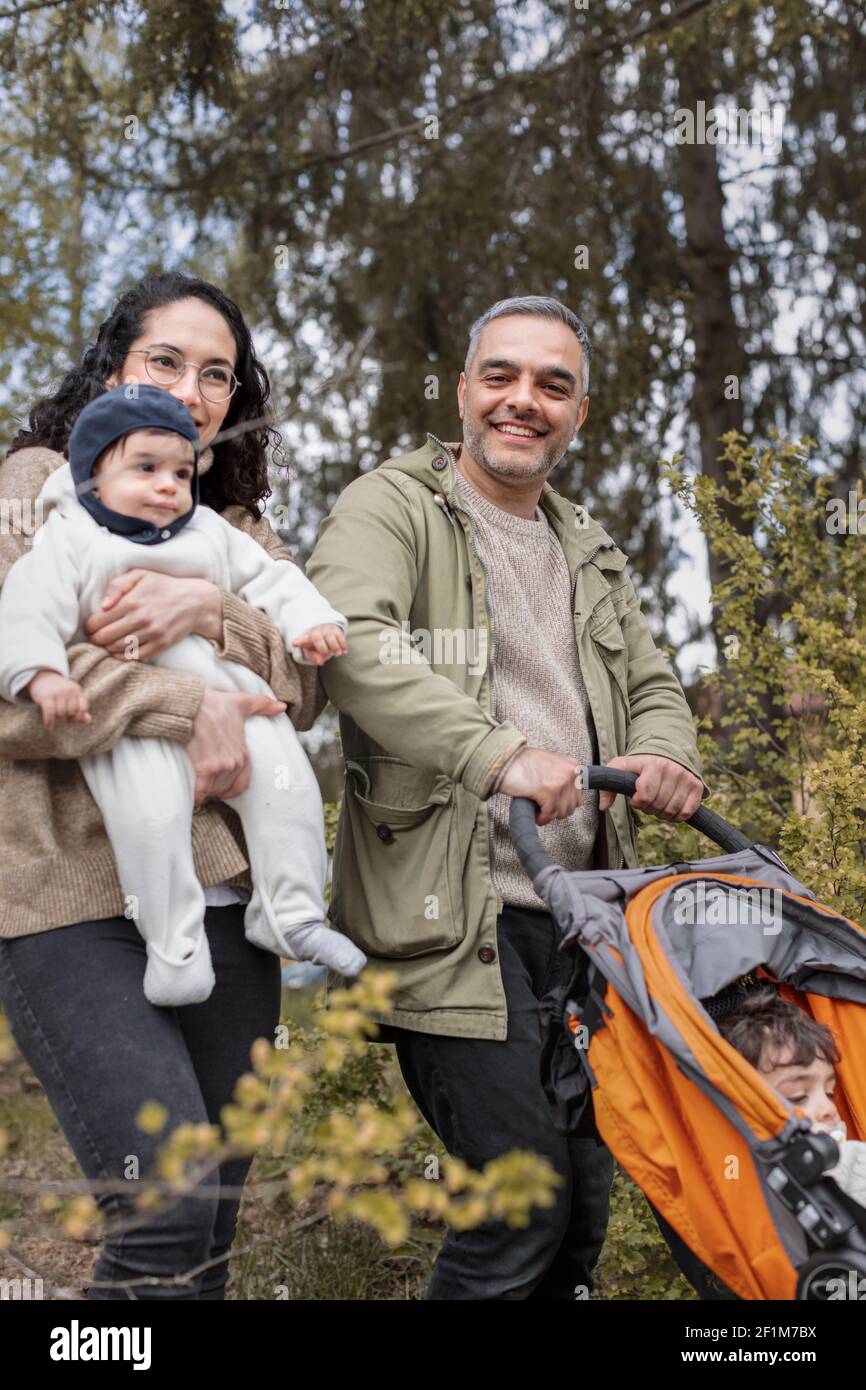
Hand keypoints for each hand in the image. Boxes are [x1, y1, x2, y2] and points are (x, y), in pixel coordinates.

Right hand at [27, 671, 90, 727]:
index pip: (83, 708)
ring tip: (54, 714)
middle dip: (67, 716)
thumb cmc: (59, 692)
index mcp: (77, 690)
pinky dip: (49, 721)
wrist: (42, 677)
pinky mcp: (46, 696)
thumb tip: (88, 720)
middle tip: (61, 714)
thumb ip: (81, 710)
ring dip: (57, 717)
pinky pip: (50, 713)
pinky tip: (48, 725)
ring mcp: (58, 692)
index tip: (72, 718)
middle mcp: (69, 690)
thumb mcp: (72, 698)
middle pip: (72, 712)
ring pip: (61, 713)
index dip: (78, 716)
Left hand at [84, 570, 222, 659]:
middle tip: (95, 637)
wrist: (195, 601)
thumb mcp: (140, 576)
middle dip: (95, 638)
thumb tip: (102, 606)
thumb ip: (117, 586)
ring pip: (117, 648)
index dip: (89, 626)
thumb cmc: (163, 586)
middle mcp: (140, 619)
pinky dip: (122, 656)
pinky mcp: (161, 645)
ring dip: (107, 647)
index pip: (98, 621)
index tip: (90, 626)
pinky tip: (120, 650)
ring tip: (106, 643)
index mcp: (131, 601)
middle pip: (104, 637)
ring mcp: (151, 633)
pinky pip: (134, 656)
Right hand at [186, 687, 286, 804]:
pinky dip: (195, 793)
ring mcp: (221, 767)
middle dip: (213, 788)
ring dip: (203, 790)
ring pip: (212, 791)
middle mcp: (235, 763)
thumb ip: (262, 705)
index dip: (228, 788)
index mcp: (244, 754)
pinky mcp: (204, 768)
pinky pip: (201, 792)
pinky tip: (191, 789)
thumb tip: (281, 706)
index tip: (218, 787)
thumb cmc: (216, 704)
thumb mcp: (243, 702)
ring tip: (196, 782)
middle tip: (202, 781)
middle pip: (223, 788)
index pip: (241, 784)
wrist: (195, 705)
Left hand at [291, 622, 347, 666]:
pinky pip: (340, 635)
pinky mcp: (335, 629)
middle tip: (329, 656)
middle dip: (324, 649)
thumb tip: (321, 662)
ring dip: (335, 646)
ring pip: (330, 636)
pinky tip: (344, 651)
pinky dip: (343, 644)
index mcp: (307, 637)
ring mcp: (326, 629)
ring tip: (338, 654)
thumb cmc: (315, 644)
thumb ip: (315, 657)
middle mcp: (316, 631)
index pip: (302, 639)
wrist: (323, 630)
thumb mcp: (312, 651)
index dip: (299, 641)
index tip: (294, 643)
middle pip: (318, 639)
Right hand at [497, 747, 583, 826]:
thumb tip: (569, 798)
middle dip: (556, 810)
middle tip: (543, 807)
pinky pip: (549, 814)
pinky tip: (535, 814)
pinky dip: (541, 818)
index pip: (578, 796)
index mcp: (573, 766)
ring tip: (538, 809)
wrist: (505, 761)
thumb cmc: (523, 763)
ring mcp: (561, 782)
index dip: (563, 803)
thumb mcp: (550, 765)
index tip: (552, 803)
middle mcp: (571, 773)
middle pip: (572, 806)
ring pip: (562, 812)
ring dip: (549, 815)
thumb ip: (562, 777)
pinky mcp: (549, 792)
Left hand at [597, 755, 703, 819]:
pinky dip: (676, 815)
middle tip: (648, 800)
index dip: (638, 801)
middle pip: (658, 805)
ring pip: (672, 811)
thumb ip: (607, 785)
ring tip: (658, 802)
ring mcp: (687, 778)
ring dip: (662, 813)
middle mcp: (674, 770)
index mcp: (654, 764)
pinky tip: (670, 806)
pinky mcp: (697, 787)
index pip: (645, 795)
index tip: (636, 796)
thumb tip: (603, 807)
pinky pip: (687, 812)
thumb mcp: (620, 768)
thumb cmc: (639, 766)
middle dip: (649, 808)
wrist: (665, 756)